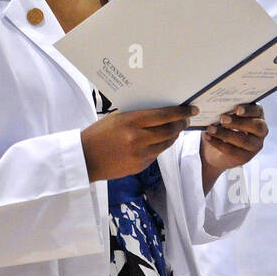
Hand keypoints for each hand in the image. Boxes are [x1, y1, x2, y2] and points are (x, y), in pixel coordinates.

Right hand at [81, 105, 195, 181]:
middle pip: (170, 130)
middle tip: (185, 119)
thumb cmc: (98, 134)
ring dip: (174, 135)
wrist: (85, 159)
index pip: (164, 115)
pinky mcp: (140, 166)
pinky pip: (156, 154)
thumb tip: (158, 109)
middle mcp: (139, 138)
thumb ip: (136, 114)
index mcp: (132, 121)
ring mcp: (140, 154)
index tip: (191, 109)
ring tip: (175, 129)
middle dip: (181, 124)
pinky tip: (158, 141)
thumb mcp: (116, 118)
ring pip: (167, 143)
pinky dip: (160, 146)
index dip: (180, 112)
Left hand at [201, 103, 266, 173]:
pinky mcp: (245, 157)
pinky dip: (219, 144)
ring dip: (226, 134)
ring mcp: (254, 145)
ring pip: (245, 141)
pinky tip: (208, 137)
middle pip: (257, 126)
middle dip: (239, 122)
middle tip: (223, 118)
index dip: (249, 109)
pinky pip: (234, 151)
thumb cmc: (221, 126)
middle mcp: (260, 131)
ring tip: (211, 129)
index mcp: (256, 116)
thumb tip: (212, 106)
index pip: (258, 111)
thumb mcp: (222, 116)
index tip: (237, 108)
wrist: (214, 151)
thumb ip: (223, 110)